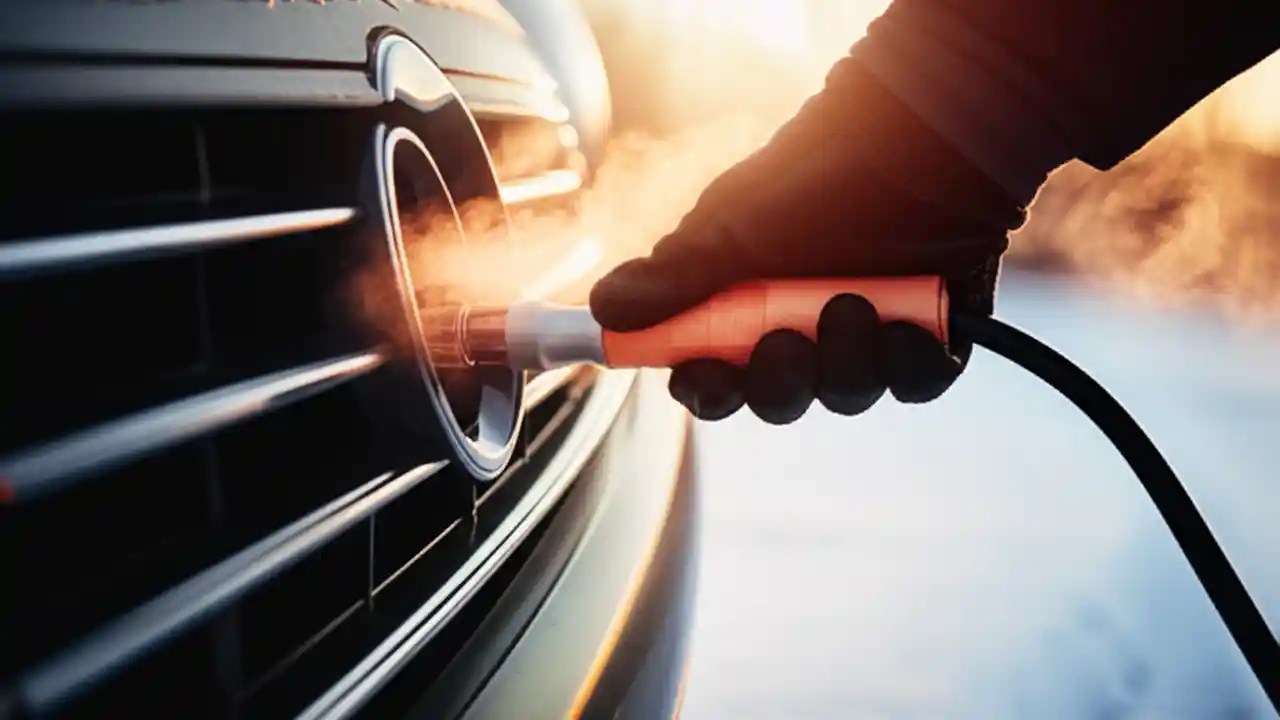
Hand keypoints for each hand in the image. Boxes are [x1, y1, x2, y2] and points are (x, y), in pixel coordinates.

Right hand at [590, 58, 1021, 423]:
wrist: (919, 137)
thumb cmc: (814, 176)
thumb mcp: (730, 229)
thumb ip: (670, 279)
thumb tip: (603, 307)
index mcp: (746, 305)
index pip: (715, 375)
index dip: (709, 388)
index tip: (707, 378)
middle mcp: (804, 324)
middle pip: (778, 399)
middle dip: (778, 383)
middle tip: (784, 342)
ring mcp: (867, 333)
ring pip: (844, 395)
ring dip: (843, 362)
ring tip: (852, 303)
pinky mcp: (929, 335)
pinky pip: (912, 383)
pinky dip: (906, 364)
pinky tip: (902, 323)